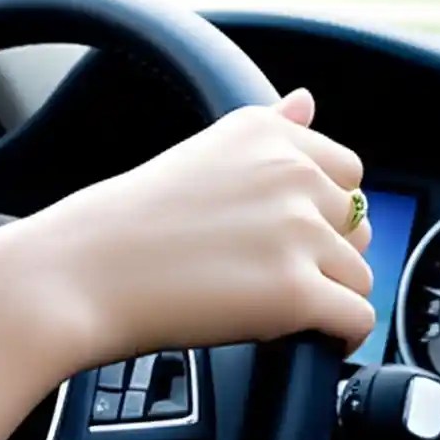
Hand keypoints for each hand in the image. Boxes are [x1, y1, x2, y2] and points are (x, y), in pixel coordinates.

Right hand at [0, 89, 375, 367]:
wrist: (79, 273)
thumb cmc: (125, 223)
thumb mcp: (202, 154)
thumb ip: (269, 130)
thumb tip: (307, 100)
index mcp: (268, 134)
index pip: (347, 173)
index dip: (319, 213)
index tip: (281, 236)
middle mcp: (291, 173)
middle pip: (358, 227)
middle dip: (326, 256)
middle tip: (264, 276)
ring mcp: (297, 231)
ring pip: (359, 278)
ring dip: (326, 299)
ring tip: (270, 309)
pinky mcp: (295, 292)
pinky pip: (357, 321)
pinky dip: (339, 338)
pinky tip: (306, 339)